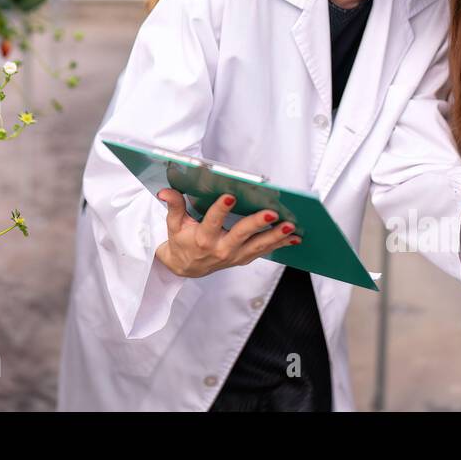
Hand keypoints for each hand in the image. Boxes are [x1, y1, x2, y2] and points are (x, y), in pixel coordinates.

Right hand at [154, 189, 300, 277]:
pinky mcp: (243, 259)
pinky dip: (280, 244)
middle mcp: (220, 249)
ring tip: (291, 227)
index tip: (230, 195)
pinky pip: (264, 251)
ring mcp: (234, 256)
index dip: (220, 209)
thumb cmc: (181, 241)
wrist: (185, 268)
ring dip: (276, 237)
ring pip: (258, 246)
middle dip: (257, 224)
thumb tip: (165, 191)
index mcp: (202, 238)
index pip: (212, 222)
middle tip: (272, 213)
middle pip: (241, 235)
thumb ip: (174, 206)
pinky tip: (295, 237)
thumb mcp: (174, 224)